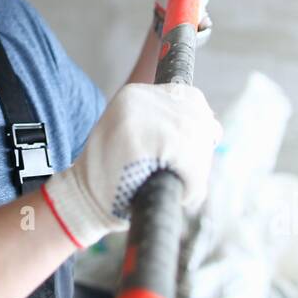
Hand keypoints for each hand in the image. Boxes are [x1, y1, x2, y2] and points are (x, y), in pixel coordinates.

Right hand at [42, 82, 221, 249]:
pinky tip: (182, 194)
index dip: (201, 125)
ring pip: (195, 140)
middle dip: (202, 151)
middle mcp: (137, 99)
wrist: (83, 202)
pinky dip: (193, 183)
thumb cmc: (116, 177)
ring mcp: (137, 119)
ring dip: (197, 171)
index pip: (191, 97)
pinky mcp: (138, 143)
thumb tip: (213, 127)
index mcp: (135, 94)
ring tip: (183, 188)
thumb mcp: (135, 136)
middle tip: (192, 176)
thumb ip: (167, 123)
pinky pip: (188, 161)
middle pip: (197, 118)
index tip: (198, 148)